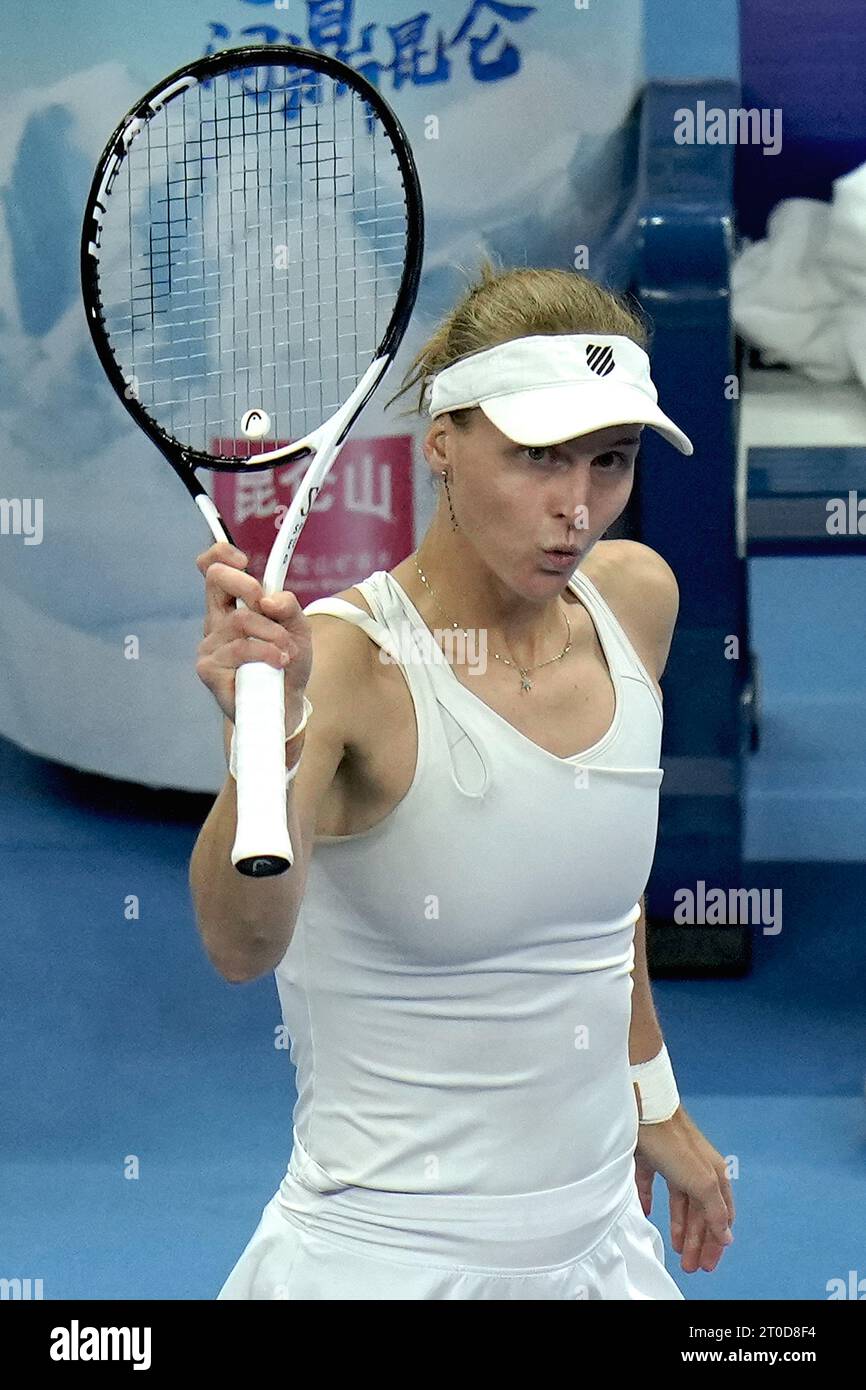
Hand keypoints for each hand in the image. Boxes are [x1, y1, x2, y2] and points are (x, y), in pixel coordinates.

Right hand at [194, 541, 312, 724]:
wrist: (285, 708)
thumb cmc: (286, 667)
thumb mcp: (298, 631)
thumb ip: (289, 608)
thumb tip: (269, 599)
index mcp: (231, 608)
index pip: (213, 570)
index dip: (221, 555)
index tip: (242, 558)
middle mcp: (215, 622)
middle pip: (217, 581)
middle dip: (249, 586)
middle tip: (267, 605)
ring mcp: (209, 645)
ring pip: (240, 620)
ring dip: (273, 634)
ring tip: (286, 652)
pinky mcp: (208, 668)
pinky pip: (240, 648)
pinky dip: (266, 653)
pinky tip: (278, 663)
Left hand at [634, 1105, 734, 1273]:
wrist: (644, 1111)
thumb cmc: (676, 1146)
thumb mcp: (702, 1182)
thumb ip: (715, 1210)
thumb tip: (727, 1236)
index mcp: (715, 1175)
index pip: (722, 1216)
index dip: (717, 1241)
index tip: (709, 1264)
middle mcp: (697, 1170)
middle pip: (700, 1213)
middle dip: (698, 1241)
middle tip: (691, 1267)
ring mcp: (674, 1164)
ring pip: (679, 1203)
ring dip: (680, 1228)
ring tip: (676, 1250)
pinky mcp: (650, 1158)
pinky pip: (652, 1185)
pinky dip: (652, 1201)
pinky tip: (648, 1214)